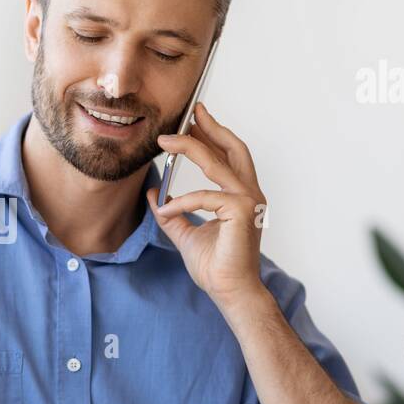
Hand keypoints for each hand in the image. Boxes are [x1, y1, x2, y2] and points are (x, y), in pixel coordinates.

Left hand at [146, 102, 267, 307]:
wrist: (229, 292)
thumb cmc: (215, 266)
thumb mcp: (185, 234)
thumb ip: (172, 213)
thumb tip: (155, 194)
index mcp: (241, 196)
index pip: (229, 156)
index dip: (213, 134)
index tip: (194, 120)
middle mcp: (249, 194)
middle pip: (232, 148)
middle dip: (210, 127)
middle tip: (190, 112)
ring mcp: (248, 201)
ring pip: (218, 163)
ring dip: (191, 148)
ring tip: (165, 142)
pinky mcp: (242, 213)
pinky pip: (205, 196)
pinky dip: (182, 202)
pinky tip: (165, 210)